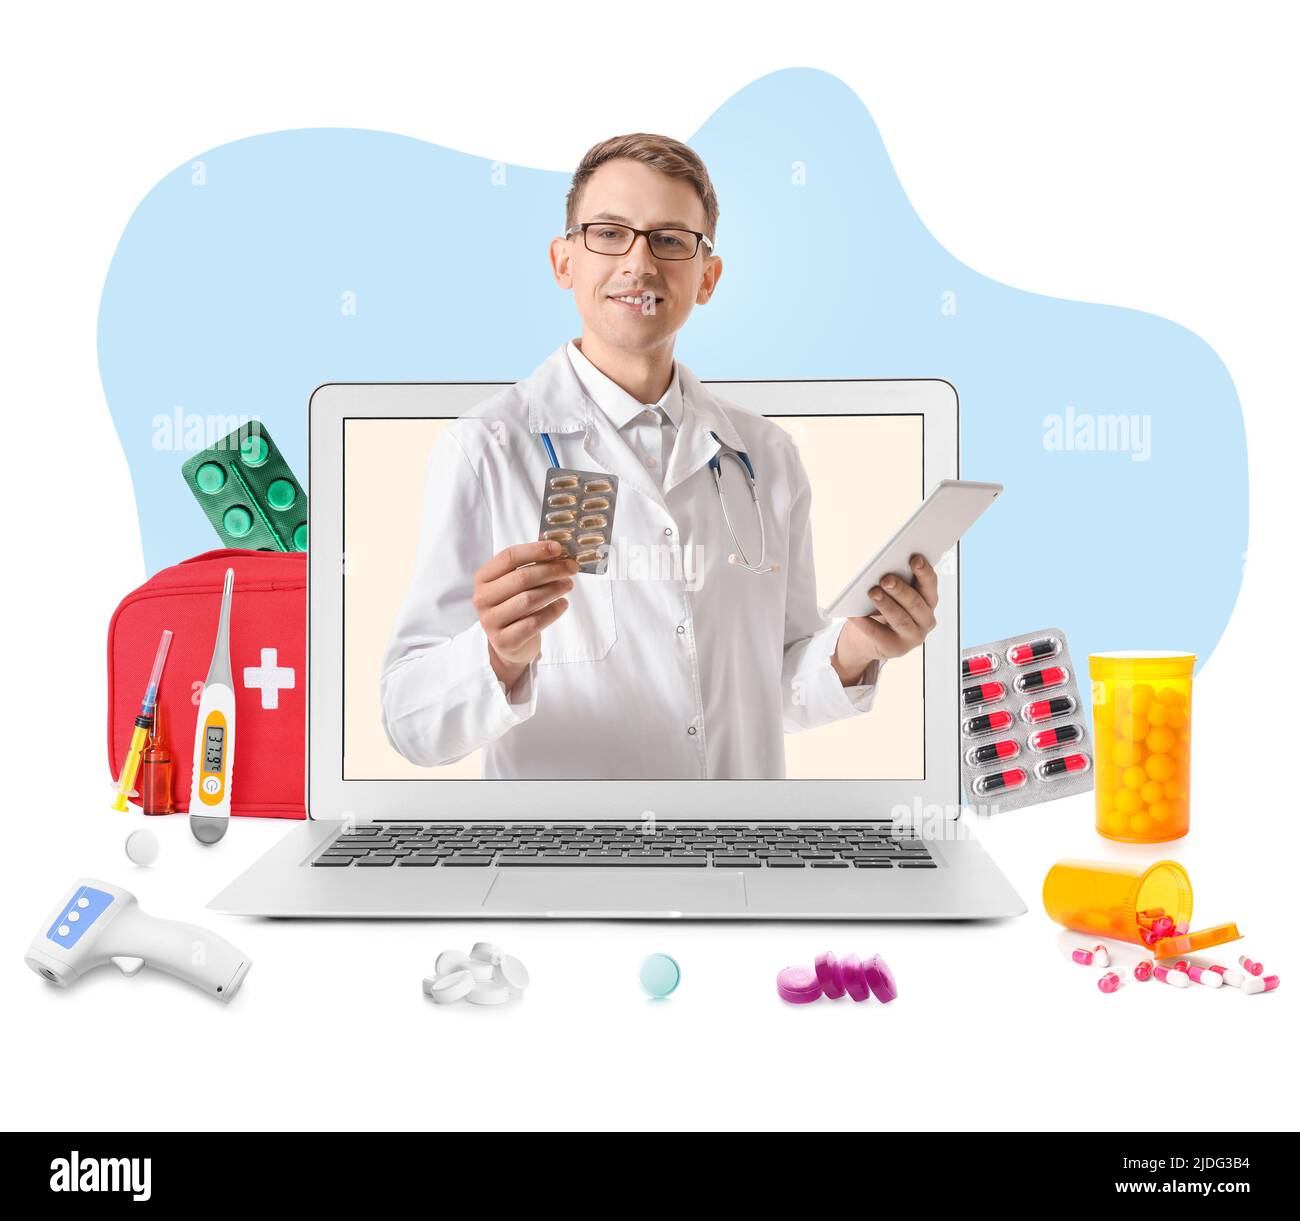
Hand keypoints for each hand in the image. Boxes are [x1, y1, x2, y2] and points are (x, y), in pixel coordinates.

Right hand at [473, 540, 578, 690]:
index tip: (559, 548)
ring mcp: (490, 621)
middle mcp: (481, 598)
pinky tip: (563, 604)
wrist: (509, 644)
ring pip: (528, 600)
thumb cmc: (515, 606)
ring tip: (569, 584)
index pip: (509, 557)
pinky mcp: (504, 641)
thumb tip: (559, 552)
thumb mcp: (516, 585)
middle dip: (551, 570)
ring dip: (554, 589)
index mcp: (483, 578)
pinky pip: (534, 623)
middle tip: (572, 567)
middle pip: (521, 578)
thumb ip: (531, 567)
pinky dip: (552, 612)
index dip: (535, 550)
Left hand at [832, 554, 938, 684]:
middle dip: (900, 589)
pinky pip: (879, 634)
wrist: (871, 639)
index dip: (924, 571)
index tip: (914, 558)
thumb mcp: (893, 595)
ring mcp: (912, 637)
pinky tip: (855, 614)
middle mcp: (926, 620)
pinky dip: (866, 623)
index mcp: (928, 600)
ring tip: (872, 592)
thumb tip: (882, 570)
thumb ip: (895, 583)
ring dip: (886, 605)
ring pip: (900, 619)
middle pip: (915, 603)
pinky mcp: (895, 648)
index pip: (930, 584)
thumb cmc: (885, 609)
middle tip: (886, 578)